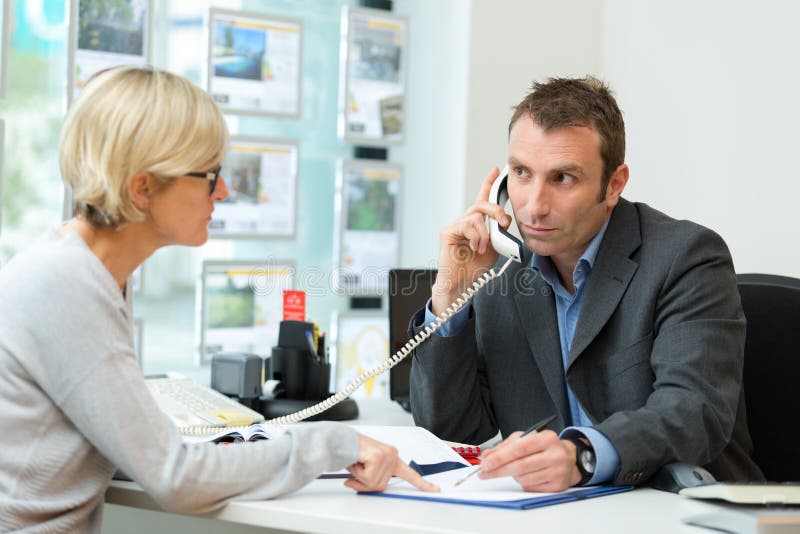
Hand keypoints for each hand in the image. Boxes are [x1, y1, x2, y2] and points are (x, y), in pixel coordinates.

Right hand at [344, 434, 439, 492]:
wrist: (341, 439)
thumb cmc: (353, 451)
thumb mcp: (365, 470)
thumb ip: (369, 481)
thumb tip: (358, 487)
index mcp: (393, 458)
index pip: (411, 474)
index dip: (423, 484)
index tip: (435, 490)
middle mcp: (393, 455)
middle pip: (382, 485)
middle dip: (366, 483)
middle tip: (358, 470)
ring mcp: (387, 455)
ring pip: (375, 483)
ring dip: (360, 477)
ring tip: (357, 463)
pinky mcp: (379, 457)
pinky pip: (368, 478)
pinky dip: (358, 473)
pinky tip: (357, 461)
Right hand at [431, 167, 512, 314]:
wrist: (462, 282)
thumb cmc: (475, 266)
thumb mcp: (494, 247)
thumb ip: (498, 233)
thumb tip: (504, 223)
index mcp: (477, 223)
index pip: (482, 199)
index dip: (488, 184)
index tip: (495, 170)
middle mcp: (465, 221)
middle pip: (482, 204)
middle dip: (497, 210)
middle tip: (504, 222)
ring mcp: (456, 225)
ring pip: (476, 217)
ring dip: (485, 233)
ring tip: (482, 247)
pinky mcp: (448, 232)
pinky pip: (467, 225)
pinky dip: (476, 237)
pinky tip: (474, 247)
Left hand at [478, 430, 581, 491]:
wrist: (569, 458)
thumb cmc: (544, 447)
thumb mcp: (526, 439)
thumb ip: (505, 447)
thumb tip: (487, 456)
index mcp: (547, 438)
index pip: (519, 448)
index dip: (500, 457)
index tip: (485, 463)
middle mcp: (555, 455)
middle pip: (520, 466)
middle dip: (498, 471)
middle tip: (484, 473)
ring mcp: (558, 471)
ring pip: (524, 479)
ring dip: (513, 476)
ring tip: (516, 470)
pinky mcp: (558, 486)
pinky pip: (531, 488)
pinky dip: (524, 483)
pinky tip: (528, 476)